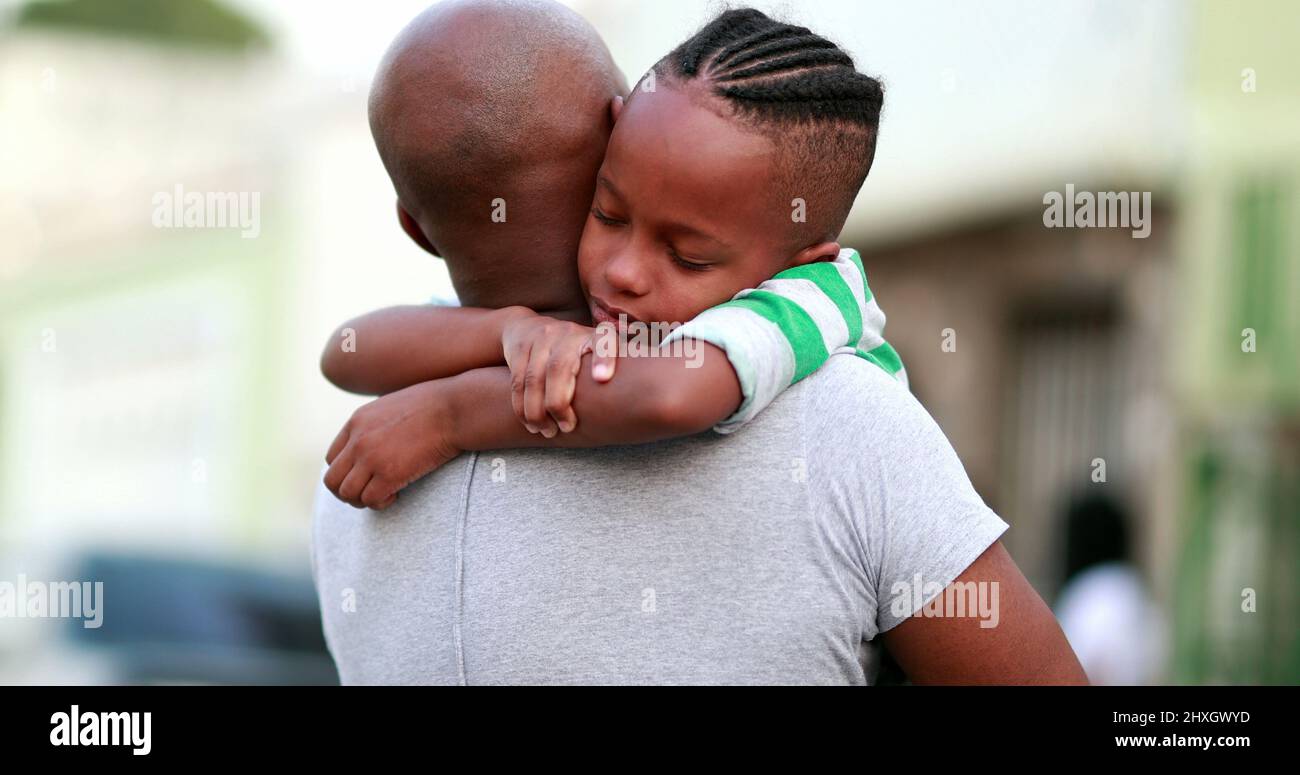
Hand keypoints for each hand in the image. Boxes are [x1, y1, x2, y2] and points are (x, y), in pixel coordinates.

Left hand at [323, 380, 460, 509]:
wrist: (454, 409)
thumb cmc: (435, 406)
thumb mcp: (394, 406)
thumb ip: (378, 424)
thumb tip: (381, 441)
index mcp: (357, 422)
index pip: (332, 459)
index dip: (347, 473)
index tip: (368, 475)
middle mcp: (358, 440)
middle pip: (332, 480)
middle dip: (349, 492)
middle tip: (371, 492)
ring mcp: (371, 457)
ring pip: (346, 494)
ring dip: (363, 500)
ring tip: (384, 494)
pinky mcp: (389, 473)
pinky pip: (370, 500)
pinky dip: (381, 503)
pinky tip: (397, 494)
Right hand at [501, 313, 616, 435]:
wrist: (527, 327)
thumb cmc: (573, 351)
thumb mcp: (596, 353)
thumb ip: (620, 369)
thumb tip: (656, 393)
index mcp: (594, 336)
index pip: (604, 342)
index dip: (604, 357)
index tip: (603, 379)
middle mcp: (568, 332)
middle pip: (560, 368)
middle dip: (560, 403)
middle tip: (567, 427)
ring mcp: (542, 337)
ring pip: (534, 378)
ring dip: (537, 410)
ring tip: (546, 431)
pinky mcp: (520, 346)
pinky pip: (519, 380)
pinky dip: (521, 405)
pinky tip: (530, 423)